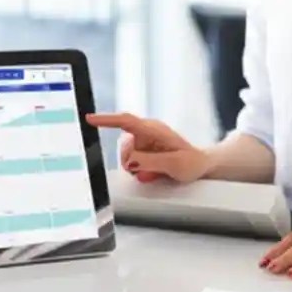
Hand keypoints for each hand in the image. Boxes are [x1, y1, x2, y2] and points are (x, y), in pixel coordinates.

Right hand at [84, 112, 211, 183]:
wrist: (202, 165)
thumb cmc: (192, 162)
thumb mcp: (173, 164)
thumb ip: (150, 161)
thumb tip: (130, 161)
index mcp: (154, 129)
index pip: (126, 121)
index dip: (106, 120)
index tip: (90, 119)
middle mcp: (147, 132)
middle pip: (124, 147)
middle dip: (131, 162)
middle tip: (148, 172)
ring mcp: (145, 141)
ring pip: (127, 157)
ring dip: (137, 168)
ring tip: (156, 172)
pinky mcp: (144, 150)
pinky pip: (132, 161)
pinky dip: (140, 170)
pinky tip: (154, 172)